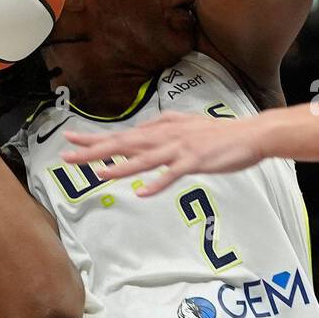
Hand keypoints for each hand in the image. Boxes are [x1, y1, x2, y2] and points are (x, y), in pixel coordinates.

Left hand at [60, 112, 265, 195]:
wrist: (250, 134)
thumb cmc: (220, 134)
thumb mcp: (186, 125)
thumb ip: (162, 128)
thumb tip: (141, 131)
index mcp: (162, 129)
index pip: (122, 135)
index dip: (94, 138)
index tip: (70, 140)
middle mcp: (166, 136)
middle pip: (125, 144)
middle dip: (95, 151)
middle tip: (67, 156)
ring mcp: (180, 149)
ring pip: (144, 159)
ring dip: (121, 166)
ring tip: (99, 172)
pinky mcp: (195, 161)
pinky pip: (172, 174)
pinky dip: (157, 183)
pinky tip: (142, 192)